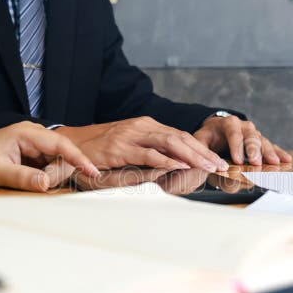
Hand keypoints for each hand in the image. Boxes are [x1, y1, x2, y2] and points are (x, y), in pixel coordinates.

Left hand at [0, 122, 99, 191]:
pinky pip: (48, 165)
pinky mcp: (31, 154)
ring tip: (30, 182)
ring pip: (56, 161)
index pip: (61, 143)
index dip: (79, 158)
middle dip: (57, 173)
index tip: (93, 171)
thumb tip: (46, 184)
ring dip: (51, 176)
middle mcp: (33, 135)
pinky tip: (33, 181)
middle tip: (42, 186)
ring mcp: (33, 144)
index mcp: (26, 133)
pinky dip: (46, 176)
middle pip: (62, 154)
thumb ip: (23, 178)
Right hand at [57, 117, 228, 171]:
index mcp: (146, 124)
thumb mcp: (130, 144)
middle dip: (203, 153)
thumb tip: (175, 162)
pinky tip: (180, 167)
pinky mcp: (119, 148)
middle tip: (220, 166)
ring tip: (207, 167)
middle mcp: (141, 126)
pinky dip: (166, 160)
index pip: (181, 135)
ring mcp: (130, 135)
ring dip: (192, 156)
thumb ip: (150, 149)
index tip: (217, 161)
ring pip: (169, 143)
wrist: (71, 143)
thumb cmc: (101, 147)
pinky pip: (147, 153)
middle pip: (180, 137)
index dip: (201, 149)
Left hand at [194, 116, 291, 165]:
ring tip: (275, 163)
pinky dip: (278, 153)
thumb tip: (210, 167)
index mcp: (228, 123)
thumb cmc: (208, 138)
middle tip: (256, 162)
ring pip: (263, 142)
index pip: (233, 133)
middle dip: (254, 150)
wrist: (216, 131)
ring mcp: (254, 133)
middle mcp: (244, 126)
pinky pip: (271, 147)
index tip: (238, 160)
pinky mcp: (261, 141)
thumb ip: (202, 153)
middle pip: (251, 136)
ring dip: (269, 153)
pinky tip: (286, 160)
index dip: (236, 146)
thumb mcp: (200, 142)